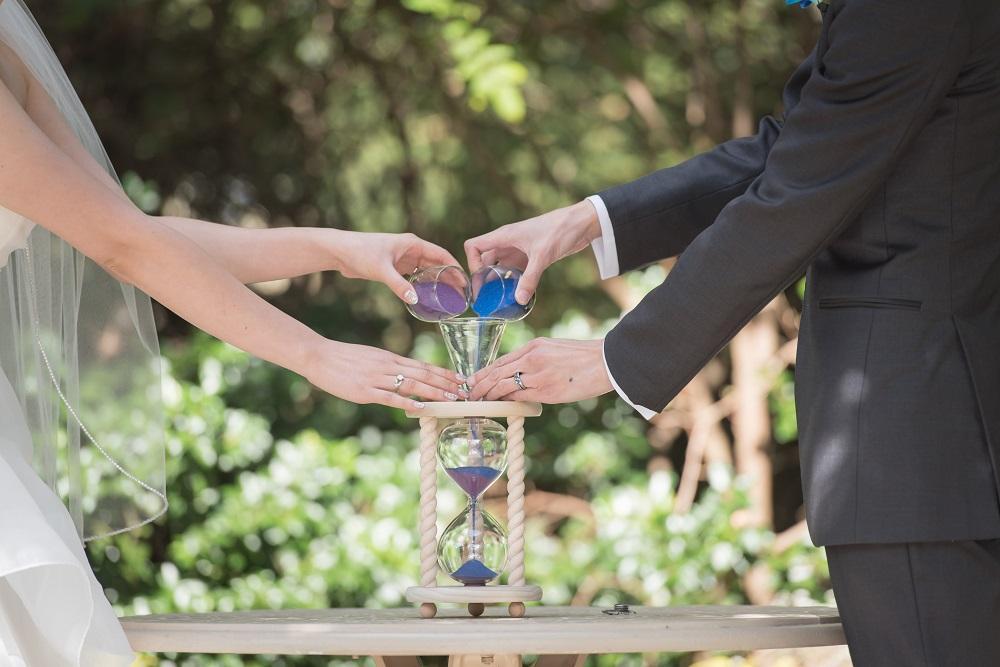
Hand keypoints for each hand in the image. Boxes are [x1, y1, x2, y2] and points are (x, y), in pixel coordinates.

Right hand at [305, 339, 465, 409]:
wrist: (319, 356)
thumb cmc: (344, 358)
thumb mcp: (371, 358)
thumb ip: (388, 367)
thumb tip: (404, 377)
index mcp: (390, 358)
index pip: (423, 366)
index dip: (443, 373)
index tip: (460, 378)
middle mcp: (388, 366)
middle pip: (423, 375)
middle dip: (446, 384)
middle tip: (465, 392)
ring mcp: (377, 379)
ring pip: (413, 385)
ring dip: (435, 393)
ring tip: (452, 400)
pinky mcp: (365, 391)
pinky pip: (391, 397)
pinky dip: (408, 402)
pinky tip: (422, 407)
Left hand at [332, 231, 460, 303]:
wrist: (340, 252)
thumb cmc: (360, 253)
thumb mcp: (382, 270)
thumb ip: (399, 285)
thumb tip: (415, 301)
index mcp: (413, 244)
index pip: (442, 255)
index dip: (455, 268)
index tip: (465, 282)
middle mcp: (412, 250)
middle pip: (437, 264)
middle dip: (450, 278)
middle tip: (461, 296)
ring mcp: (404, 258)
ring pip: (427, 272)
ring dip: (438, 283)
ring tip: (449, 299)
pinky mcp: (396, 267)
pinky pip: (416, 277)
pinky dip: (424, 286)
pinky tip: (429, 298)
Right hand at [464, 200, 600, 305]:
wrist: (581, 223)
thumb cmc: (560, 231)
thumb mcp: (543, 256)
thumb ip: (529, 279)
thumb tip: (518, 300)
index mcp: (504, 236)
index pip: (474, 246)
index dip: (472, 263)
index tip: (481, 280)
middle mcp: (507, 242)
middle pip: (484, 260)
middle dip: (483, 278)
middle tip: (486, 298)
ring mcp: (518, 249)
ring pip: (499, 266)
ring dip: (498, 281)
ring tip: (499, 299)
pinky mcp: (529, 256)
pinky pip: (514, 270)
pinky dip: (513, 281)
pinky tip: (517, 294)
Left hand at [468, 338, 611, 403]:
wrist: (607, 362)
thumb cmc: (585, 357)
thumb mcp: (555, 349)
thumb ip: (537, 360)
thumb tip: (521, 375)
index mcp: (534, 346)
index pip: (501, 360)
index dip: (484, 372)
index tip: (474, 379)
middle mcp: (532, 358)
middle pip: (496, 372)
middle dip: (479, 385)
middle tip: (468, 394)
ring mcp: (538, 374)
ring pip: (502, 385)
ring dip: (487, 395)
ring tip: (478, 403)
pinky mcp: (546, 391)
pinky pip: (519, 397)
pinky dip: (506, 402)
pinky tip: (499, 406)